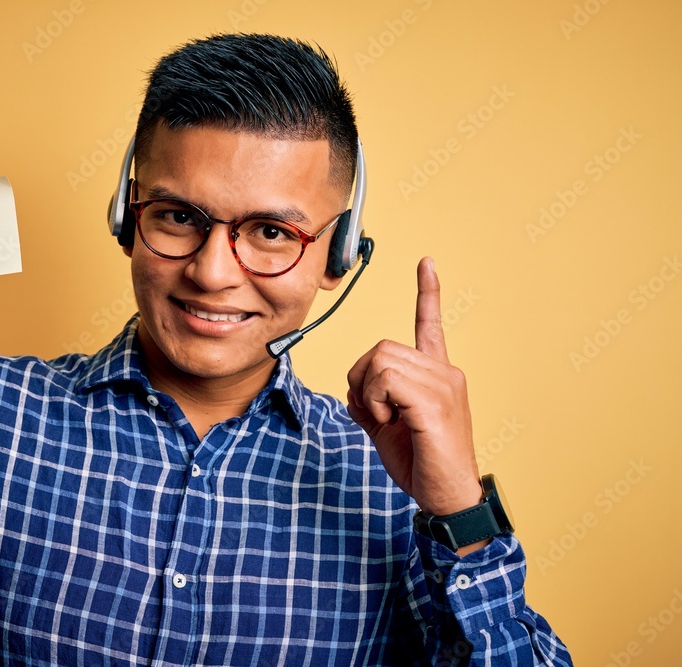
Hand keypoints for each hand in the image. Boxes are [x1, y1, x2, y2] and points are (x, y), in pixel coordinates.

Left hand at [346, 257, 481, 516]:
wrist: (446, 498)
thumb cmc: (421, 464)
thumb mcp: (386, 427)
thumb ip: (371, 401)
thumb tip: (355, 388)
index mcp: (437, 375)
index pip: (430, 325)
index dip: (427, 293)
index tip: (426, 262)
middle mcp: (445, 372)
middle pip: (381, 347)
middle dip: (362, 378)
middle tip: (376, 411)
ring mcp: (443, 385)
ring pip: (380, 361)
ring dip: (369, 392)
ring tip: (388, 419)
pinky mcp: (435, 402)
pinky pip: (385, 380)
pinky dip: (375, 401)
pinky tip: (391, 421)